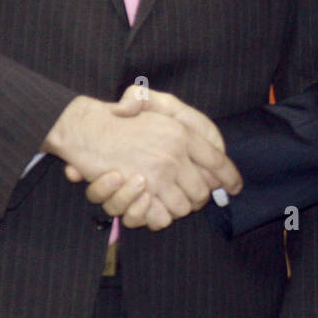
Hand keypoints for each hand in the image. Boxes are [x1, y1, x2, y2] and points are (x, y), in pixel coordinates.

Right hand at [43, 94, 240, 227]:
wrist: (83, 129)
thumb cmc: (116, 117)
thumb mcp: (144, 100)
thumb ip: (167, 110)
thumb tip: (189, 140)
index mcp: (181, 131)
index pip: (218, 160)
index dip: (229, 176)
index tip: (235, 186)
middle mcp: (173, 154)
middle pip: (203, 191)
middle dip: (199, 198)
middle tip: (189, 196)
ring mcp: (157, 176)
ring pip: (183, 208)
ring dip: (177, 208)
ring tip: (165, 197)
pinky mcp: (139, 195)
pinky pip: (160, 217)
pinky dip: (158, 216)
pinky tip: (152, 206)